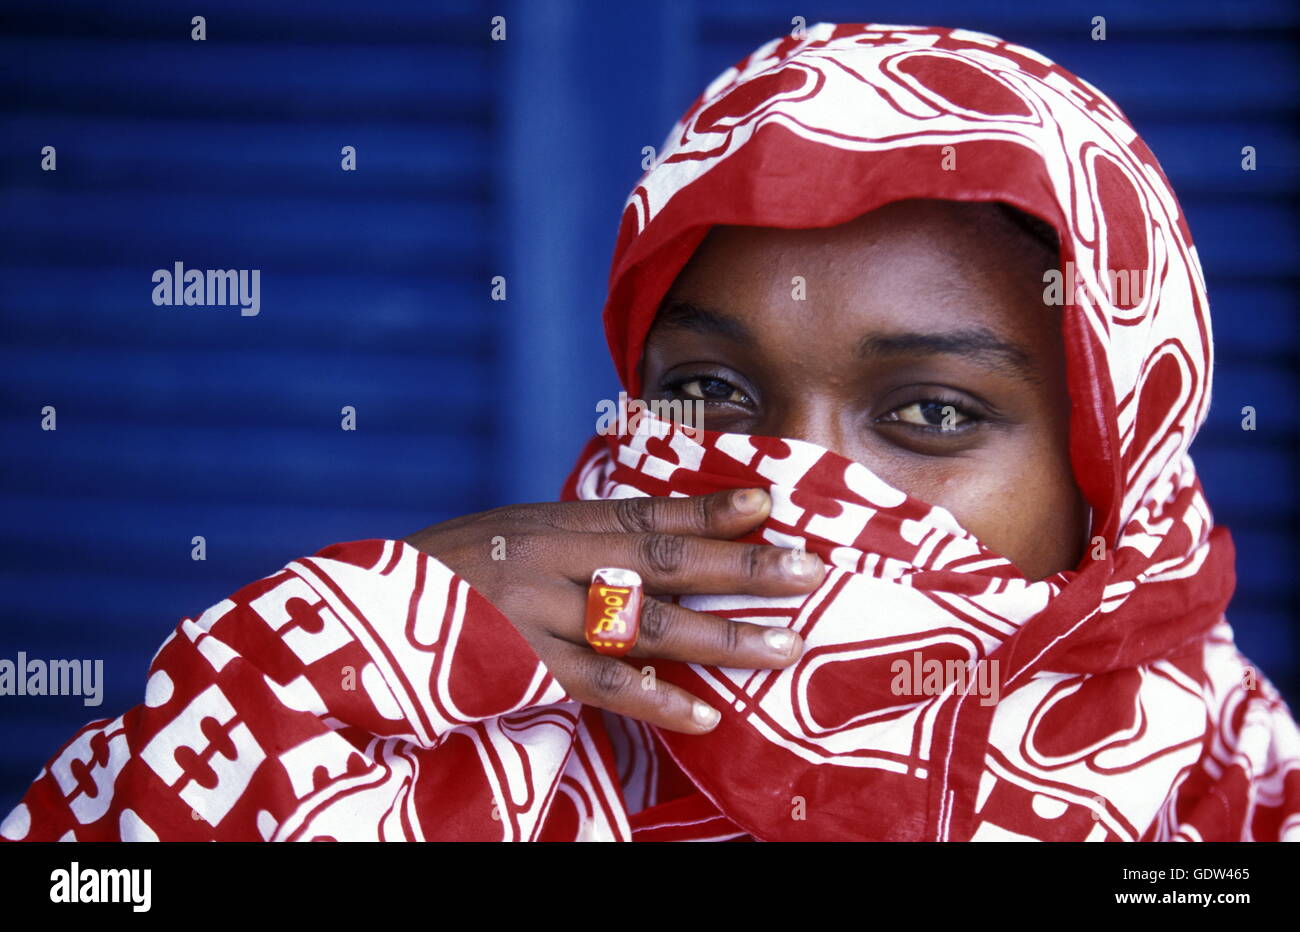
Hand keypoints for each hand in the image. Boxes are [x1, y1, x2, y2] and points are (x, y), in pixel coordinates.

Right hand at [403, 489, 823, 733]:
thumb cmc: (440, 576)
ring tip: (784, 646)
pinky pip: (600, 685)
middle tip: (809, 570)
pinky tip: (702, 714)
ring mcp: (539, 613)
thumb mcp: (504, 538)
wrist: (354, 613)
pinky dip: (654, 700)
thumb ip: (570, 542)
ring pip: (646, 623)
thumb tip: (639, 544)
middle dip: (741, 565)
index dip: (709, 505)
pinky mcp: (522, 667)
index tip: (770, 501)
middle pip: (663, 560)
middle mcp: (553, 560)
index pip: (644, 511)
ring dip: (721, 635)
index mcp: (550, 523)